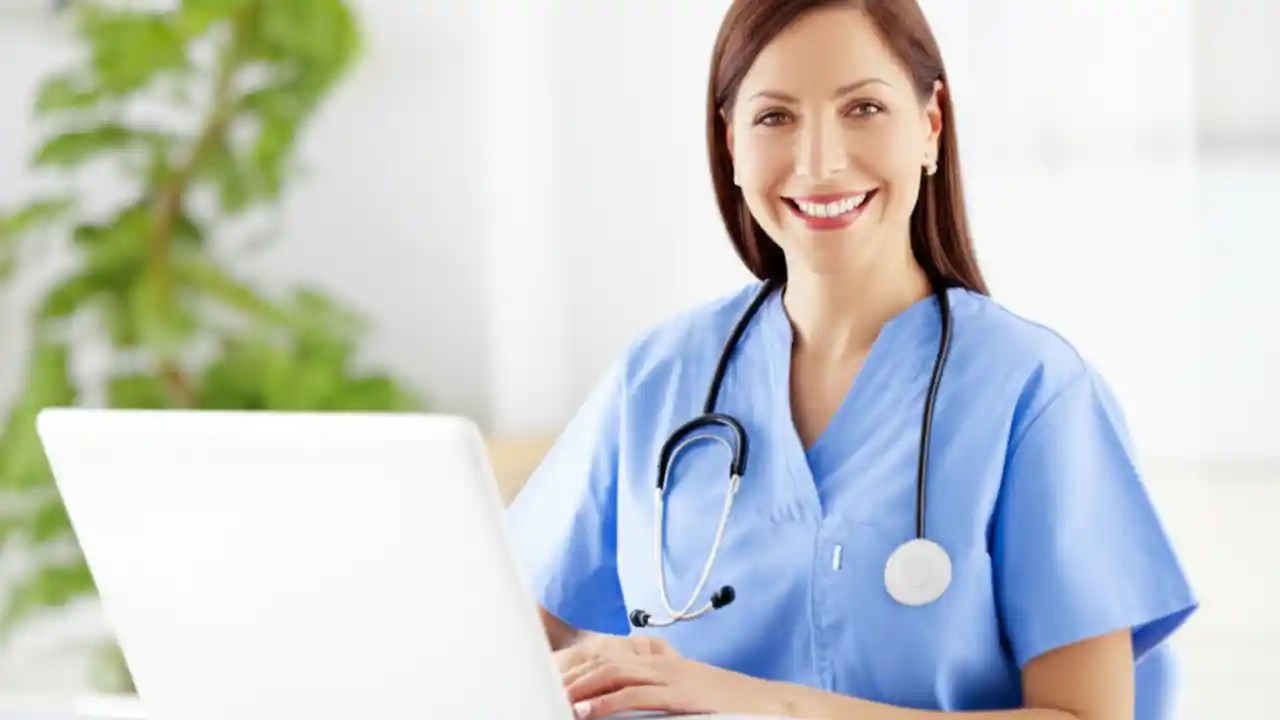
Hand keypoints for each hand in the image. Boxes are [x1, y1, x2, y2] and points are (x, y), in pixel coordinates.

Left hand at [554, 634, 784, 718]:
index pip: (605, 654)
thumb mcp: (682, 691)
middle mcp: (658, 661)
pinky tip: (586, 711)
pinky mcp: (678, 694)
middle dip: (569, 674)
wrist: (763, 703)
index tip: (548, 676)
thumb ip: (652, 691)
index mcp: (657, 659)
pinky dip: (607, 702)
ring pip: (612, 673)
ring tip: (555, 699)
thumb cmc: (721, 703)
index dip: (574, 664)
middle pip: (601, 659)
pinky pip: (635, 695)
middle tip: (540, 686)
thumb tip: (616, 703)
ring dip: (580, 687)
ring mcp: (668, 675)